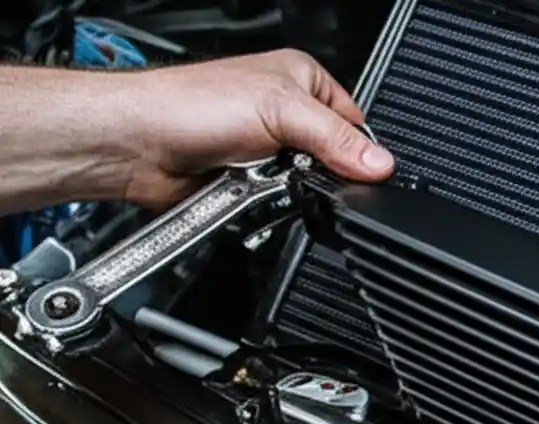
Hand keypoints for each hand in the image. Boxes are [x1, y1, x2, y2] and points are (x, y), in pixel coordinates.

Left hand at [118, 49, 394, 207]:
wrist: (138, 145)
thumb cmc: (190, 105)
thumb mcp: (281, 111)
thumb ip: (335, 139)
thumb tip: (379, 164)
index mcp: (302, 80)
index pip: (356, 122)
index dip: (361, 149)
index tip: (360, 170)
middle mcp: (286, 113)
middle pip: (335, 159)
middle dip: (321, 174)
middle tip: (301, 170)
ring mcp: (269, 150)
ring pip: (308, 187)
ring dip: (292, 192)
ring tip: (268, 179)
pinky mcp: (252, 184)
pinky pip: (281, 207)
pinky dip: (271, 209)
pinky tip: (255, 196)